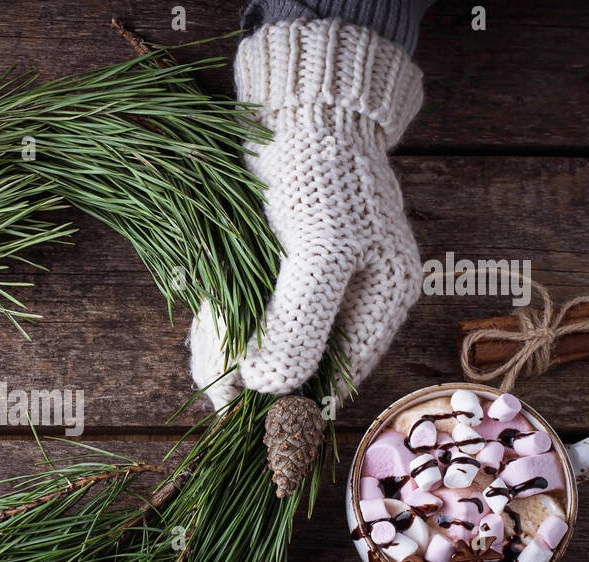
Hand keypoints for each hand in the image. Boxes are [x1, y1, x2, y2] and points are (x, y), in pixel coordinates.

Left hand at [189, 19, 423, 408]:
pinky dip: (223, 334)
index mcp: (382, 298)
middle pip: (300, 359)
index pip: (342, 371)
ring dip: (235, 364)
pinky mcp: (268, 262)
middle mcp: (348, 296)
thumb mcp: (321, 251)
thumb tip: (274, 388)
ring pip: (265, 338)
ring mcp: (306, 280)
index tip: (263, 433)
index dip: (302, 403)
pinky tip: (206, 360)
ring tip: (210, 394)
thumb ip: (301, 321)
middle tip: (223, 412)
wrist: (295, 102)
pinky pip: (243, 312)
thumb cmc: (323, 172)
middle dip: (259, 385)